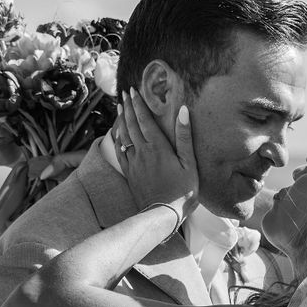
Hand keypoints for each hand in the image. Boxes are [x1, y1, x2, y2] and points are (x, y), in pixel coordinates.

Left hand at [113, 91, 198, 217]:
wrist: (162, 215)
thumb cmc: (182, 191)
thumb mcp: (189, 164)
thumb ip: (184, 137)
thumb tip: (183, 111)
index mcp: (158, 147)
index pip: (145, 120)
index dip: (139, 105)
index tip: (133, 91)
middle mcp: (142, 152)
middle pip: (133, 125)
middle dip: (129, 108)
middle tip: (125, 94)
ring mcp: (134, 163)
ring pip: (124, 136)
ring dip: (122, 120)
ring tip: (120, 108)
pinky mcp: (130, 173)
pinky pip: (120, 151)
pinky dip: (118, 139)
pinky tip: (117, 134)